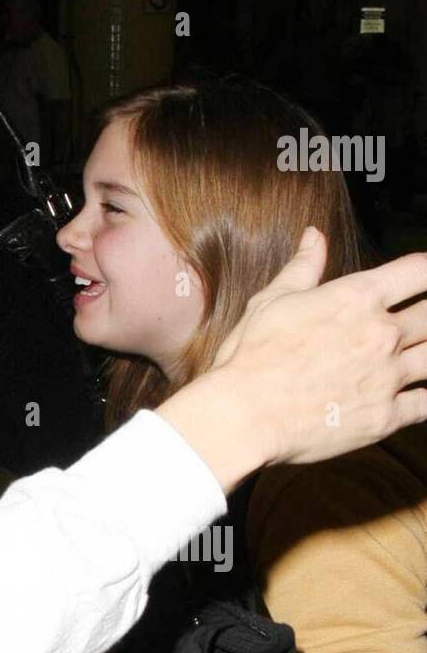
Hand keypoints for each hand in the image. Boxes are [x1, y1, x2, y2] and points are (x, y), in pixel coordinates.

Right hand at [157, 228, 426, 491]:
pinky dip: (426, 399)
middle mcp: (382, 333)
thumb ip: (302, 267)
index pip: (418, 271)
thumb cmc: (252, 355)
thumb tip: (314, 235)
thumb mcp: (271, 301)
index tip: (424, 278)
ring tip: (419, 355)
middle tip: (421, 320)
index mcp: (357, 297)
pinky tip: (418, 395)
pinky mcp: (387, 417)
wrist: (245, 414)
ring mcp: (388, 376)